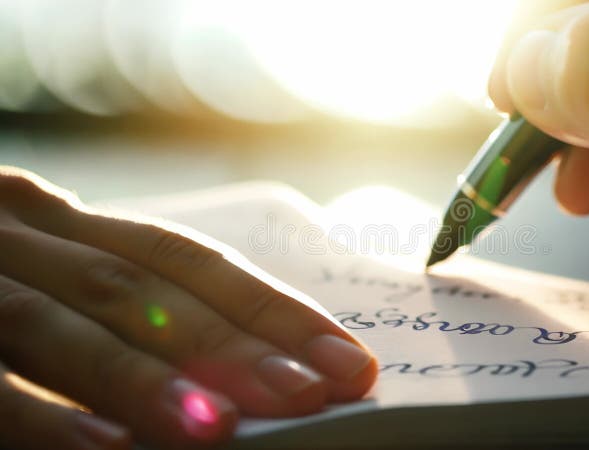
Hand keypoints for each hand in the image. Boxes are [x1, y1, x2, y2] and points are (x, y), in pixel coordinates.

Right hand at [0, 167, 376, 448]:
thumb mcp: (47, 280)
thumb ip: (123, 314)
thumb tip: (237, 384)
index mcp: (64, 223)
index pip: (190, 261)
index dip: (271, 308)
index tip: (346, 358)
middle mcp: (18, 231)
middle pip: (145, 286)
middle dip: (232, 343)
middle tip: (314, 392)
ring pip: (62, 322)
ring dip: (145, 377)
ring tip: (221, 428)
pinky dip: (41, 418)